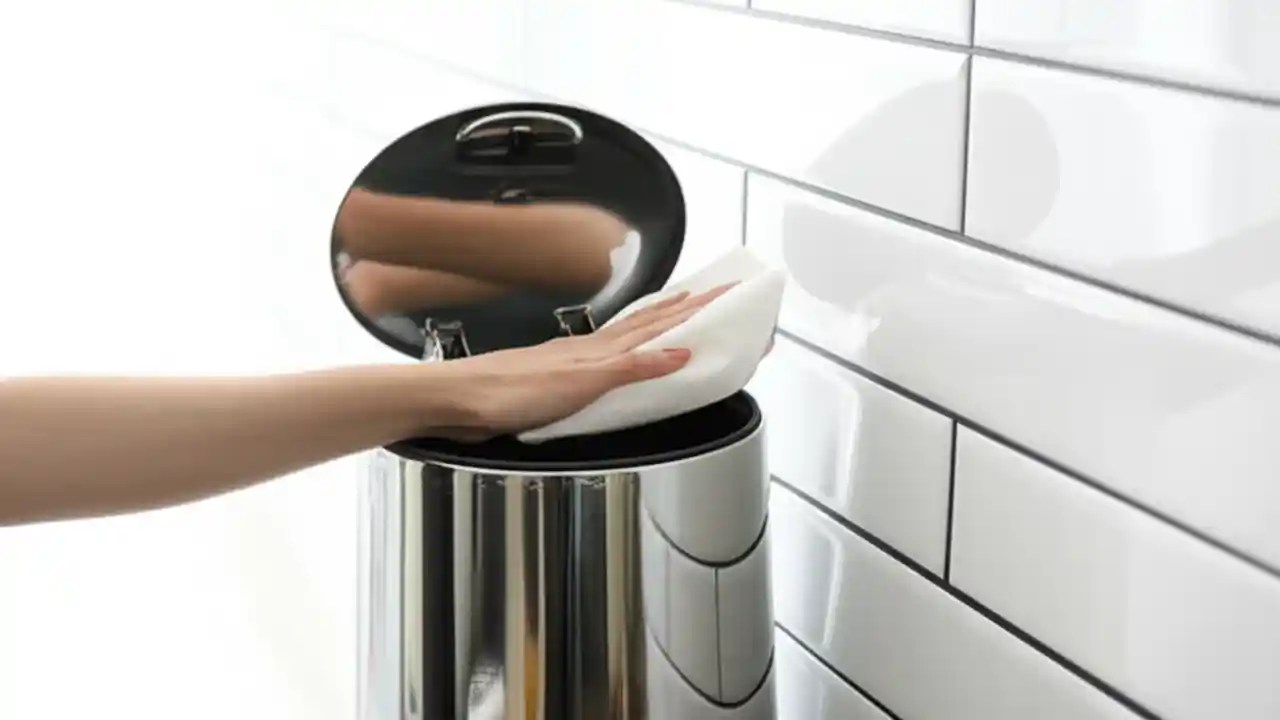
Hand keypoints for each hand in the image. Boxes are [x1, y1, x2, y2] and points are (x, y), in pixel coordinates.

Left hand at [424, 284, 734, 440]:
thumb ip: (633, 368)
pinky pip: (613, 354)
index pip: (665, 322)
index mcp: (604, 348)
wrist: (463, 400)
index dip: (701, 309)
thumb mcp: (582, 383)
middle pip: (652, 321)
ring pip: (632, 333)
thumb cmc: (511, 392)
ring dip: (663, 320)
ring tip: (684, 308)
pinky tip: (629, 351)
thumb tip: (681, 352)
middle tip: (721, 292)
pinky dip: (633, 347)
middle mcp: (593, 347)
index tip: (733, 293)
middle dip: (690, 307)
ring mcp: (577, 359)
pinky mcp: (561, 376)